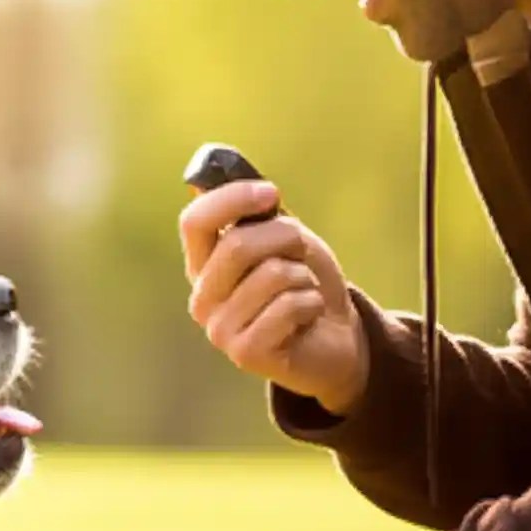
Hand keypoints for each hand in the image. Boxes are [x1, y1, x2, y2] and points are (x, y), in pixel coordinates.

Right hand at [178, 179, 368, 414]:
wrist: (335, 339)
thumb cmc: (303, 282)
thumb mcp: (283, 239)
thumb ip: (255, 214)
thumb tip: (216, 176)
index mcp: (201, 265)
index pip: (194, 221)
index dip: (232, 199)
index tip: (271, 192)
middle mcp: (202, 298)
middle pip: (238, 245)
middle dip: (286, 237)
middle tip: (302, 248)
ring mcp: (219, 329)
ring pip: (272, 274)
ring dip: (304, 276)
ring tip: (303, 290)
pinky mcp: (245, 353)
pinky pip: (290, 306)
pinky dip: (312, 302)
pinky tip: (308, 317)